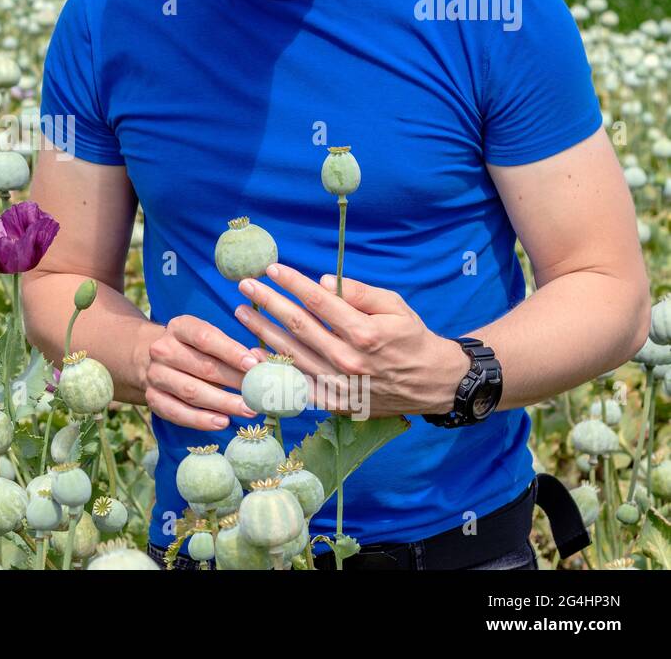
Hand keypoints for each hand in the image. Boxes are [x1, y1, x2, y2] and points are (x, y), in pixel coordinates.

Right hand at [140, 315, 265, 430]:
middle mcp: (162, 349)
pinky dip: (201, 420)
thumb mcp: (207, 338)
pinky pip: (177, 412)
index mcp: (179, 327)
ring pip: (192, 392)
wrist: (151, 358)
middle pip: (202, 367)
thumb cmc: (192, 348)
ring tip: (248, 410)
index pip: (205, 338)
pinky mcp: (152, 398)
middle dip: (235, 382)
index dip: (231, 351)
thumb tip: (260, 364)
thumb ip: (232, 349)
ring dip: (223, 403)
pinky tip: (222, 422)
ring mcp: (155, 375)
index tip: (254, 365)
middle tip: (260, 394)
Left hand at [233, 265, 467, 417]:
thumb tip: (321, 281)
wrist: (431, 383)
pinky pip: (296, 383)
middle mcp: (348, 361)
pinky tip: (252, 353)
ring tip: (242, 312)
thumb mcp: (394, 305)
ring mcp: (339, 385)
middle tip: (245, 286)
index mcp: (365, 334)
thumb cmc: (411, 338)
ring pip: (290, 354)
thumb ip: (359, 292)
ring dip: (261, 331)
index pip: (318, 302)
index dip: (292, 283)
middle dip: (267, 302)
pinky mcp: (334, 403)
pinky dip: (272, 368)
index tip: (272, 269)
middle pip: (297, 326)